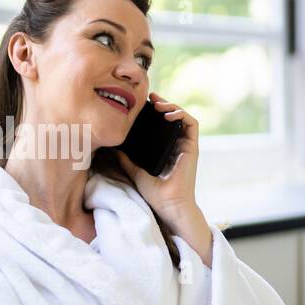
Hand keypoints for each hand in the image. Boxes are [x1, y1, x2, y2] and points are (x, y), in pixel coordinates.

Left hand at [115, 92, 199, 228]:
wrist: (169, 206)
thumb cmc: (155, 194)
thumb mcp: (135, 172)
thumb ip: (126, 160)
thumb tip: (112, 149)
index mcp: (165, 150)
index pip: (162, 124)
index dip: (155, 111)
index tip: (142, 105)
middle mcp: (177, 145)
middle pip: (172, 117)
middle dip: (163, 104)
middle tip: (150, 98)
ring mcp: (185, 146)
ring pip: (183, 117)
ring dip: (172, 106)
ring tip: (158, 104)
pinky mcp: (192, 148)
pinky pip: (192, 125)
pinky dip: (182, 115)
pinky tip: (169, 114)